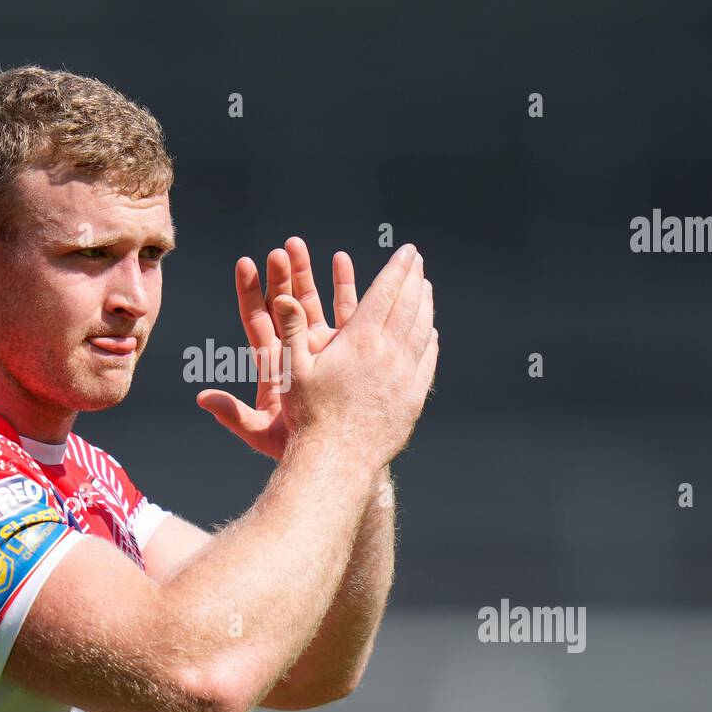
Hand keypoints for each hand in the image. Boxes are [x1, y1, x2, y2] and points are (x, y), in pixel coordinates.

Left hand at [196, 236, 357, 458]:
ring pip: (309, 303)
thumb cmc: (295, 447)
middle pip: (282, 305)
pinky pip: (344, 312)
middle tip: (279, 249)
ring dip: (305, 274)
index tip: (245, 264)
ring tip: (299, 245)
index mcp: (272, 364)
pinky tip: (340, 260)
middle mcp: (294, 349)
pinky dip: (342, 286)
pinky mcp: (346, 349)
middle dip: (279, 276)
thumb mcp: (260, 432)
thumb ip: (234, 415)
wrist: (334, 455)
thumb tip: (203, 399)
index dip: (250, 293)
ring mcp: (320, 347)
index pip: (256, 320)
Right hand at [271, 243, 436, 471]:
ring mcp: (405, 376)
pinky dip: (430, 338)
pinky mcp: (414, 397)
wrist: (339, 460)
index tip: (407, 251)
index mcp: (360, 341)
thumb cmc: (309, 415)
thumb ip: (290, 331)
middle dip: (414, 279)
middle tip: (417, 261)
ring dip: (425, 304)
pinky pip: (427, 359)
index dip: (398, 269)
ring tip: (426, 288)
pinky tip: (430, 330)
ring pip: (422, 330)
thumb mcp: (292, 371)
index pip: (385, 293)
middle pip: (409, 306)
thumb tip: (281, 297)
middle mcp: (389, 354)